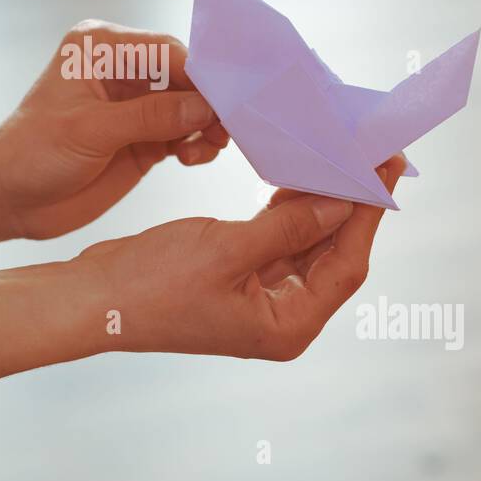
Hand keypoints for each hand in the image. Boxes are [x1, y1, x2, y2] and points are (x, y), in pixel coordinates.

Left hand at [0, 21, 229, 240]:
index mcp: (102, 48)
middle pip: (186, 77)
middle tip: (231, 128)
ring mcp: (134, 106)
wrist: (8, 199)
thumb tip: (205, 106)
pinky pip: (184, 134)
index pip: (167, 51)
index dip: (202, 74)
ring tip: (208, 148)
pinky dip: (197, 145)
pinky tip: (192, 158)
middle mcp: (121, 70)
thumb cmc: (32, 153)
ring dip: (207, 126)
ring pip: (190, 107)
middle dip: (211, 102)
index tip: (229, 99)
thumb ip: (150, 116)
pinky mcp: (142, 139)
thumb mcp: (91, 131)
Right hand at [77, 156, 407, 359]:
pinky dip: (290, 207)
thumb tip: (342, 201)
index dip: (368, 214)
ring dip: (321, 201)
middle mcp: (280, 315)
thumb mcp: (226, 250)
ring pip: (308, 242)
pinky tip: (299, 175)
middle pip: (333, 253)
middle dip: (351, 204)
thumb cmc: (152, 285)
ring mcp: (259, 296)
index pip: (346, 264)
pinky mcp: (239, 276)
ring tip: (341, 155)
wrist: (94, 297)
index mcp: (286, 325)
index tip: (386, 169)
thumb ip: (288, 225)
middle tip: (373, 154)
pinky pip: (279, 238)